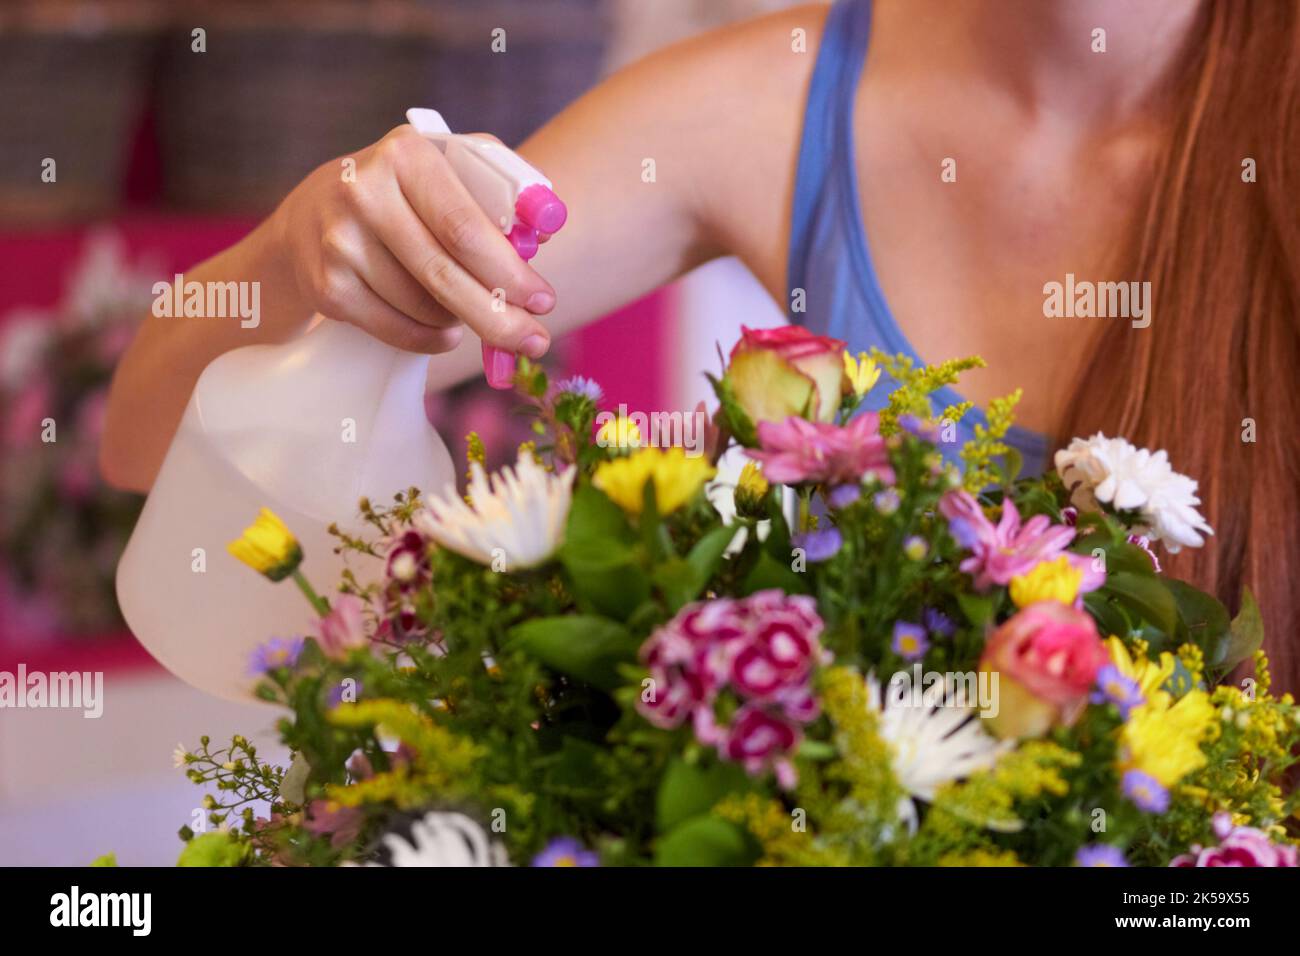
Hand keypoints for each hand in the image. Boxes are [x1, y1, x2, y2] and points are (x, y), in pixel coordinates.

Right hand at [270, 124, 556, 356]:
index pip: (464, 227)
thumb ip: (501, 188)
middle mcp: (364, 194)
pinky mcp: (326, 288)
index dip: (508, 271)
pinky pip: (397, 331)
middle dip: (498, 316)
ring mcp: (340, 244)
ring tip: (472, 312)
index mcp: (405, 155)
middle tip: (535, 340)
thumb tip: (546, 228)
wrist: (312, 217)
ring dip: (462, 321)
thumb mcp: (448, 170)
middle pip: (444, 275)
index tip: (544, 300)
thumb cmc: (405, 194)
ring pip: (424, 308)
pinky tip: (443, 329)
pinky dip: (431, 338)